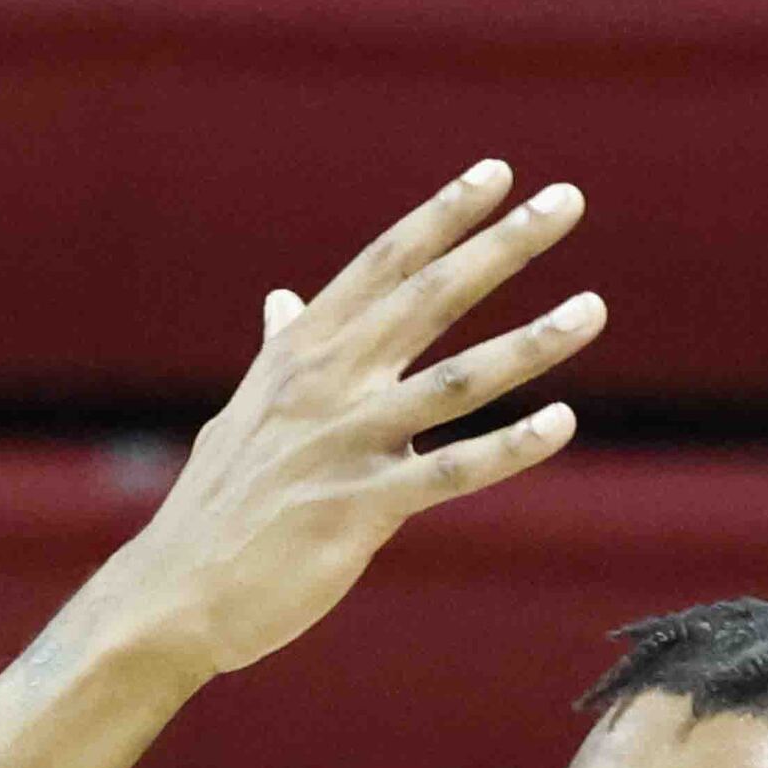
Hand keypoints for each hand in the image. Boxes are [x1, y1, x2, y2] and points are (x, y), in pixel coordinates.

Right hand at [77, 160, 601, 682]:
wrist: (174, 594)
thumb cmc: (217, 506)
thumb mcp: (244, 412)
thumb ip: (277, 354)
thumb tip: (281, 302)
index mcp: (299, 353)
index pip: (382, 265)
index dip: (441, 216)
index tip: (498, 173)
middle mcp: (325, 384)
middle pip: (429, 296)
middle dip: (502, 245)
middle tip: (567, 200)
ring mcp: (344, 444)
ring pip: (456, 381)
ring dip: (531, 342)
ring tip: (592, 310)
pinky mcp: (360, 510)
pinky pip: (450, 473)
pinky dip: (510, 448)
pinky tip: (562, 424)